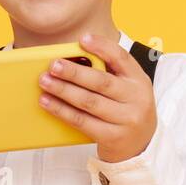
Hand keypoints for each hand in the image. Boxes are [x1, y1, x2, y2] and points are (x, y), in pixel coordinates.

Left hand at [36, 33, 155, 163]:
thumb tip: (71, 58)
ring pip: (89, 102)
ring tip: (45, 81)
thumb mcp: (126, 88)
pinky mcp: (112, 137)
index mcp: (139, 80)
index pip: (122, 58)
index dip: (102, 47)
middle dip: (74, 72)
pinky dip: (62, 111)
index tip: (83, 39)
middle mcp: (136, 98)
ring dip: (63, 90)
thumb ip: (108, 72)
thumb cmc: (125, 109)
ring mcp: (126, 119)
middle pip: (101, 82)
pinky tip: (47, 102)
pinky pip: (82, 121)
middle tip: (53, 65)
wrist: (140, 145)